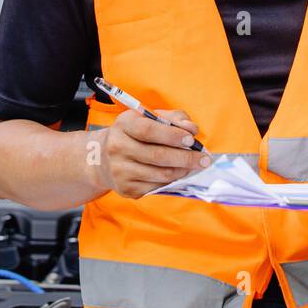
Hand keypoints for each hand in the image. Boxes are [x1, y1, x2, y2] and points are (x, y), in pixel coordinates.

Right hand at [92, 109, 211, 198]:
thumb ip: (173, 119)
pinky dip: (171, 181)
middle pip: (157, 156)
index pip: (149, 130)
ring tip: (194, 166)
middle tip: (205, 159)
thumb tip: (191, 129)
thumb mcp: (148, 118)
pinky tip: (177, 173)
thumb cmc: (134, 134)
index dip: (172, 136)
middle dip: (186, 158)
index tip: (192, 139)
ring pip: (160, 174)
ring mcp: (120, 170)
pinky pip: (156, 186)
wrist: (102, 158)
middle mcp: (117, 147)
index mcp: (124, 125)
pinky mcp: (125, 188)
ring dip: (182, 170)